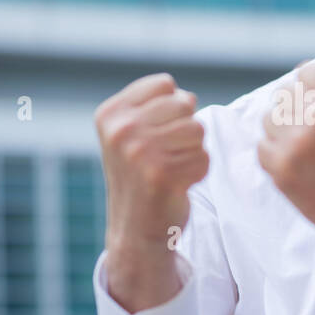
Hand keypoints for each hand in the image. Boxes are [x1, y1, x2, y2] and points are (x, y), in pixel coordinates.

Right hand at [94, 73, 208, 309]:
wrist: (135, 230)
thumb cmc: (141, 175)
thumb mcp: (133, 133)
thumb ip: (159, 105)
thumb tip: (188, 97)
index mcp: (110, 114)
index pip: (165, 84)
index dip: (171, 107)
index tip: (154, 134)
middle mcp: (121, 130)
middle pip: (185, 104)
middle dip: (185, 130)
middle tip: (164, 156)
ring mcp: (139, 152)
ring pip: (198, 130)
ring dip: (192, 152)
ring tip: (171, 169)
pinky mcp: (162, 175)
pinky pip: (204, 157)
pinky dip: (197, 172)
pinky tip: (177, 185)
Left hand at [257, 61, 314, 260]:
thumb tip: (299, 74)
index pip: (308, 71)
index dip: (312, 88)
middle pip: (285, 92)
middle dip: (296, 109)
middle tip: (313, 131)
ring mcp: (298, 143)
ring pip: (269, 118)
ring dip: (283, 131)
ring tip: (305, 149)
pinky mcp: (281, 167)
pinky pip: (262, 146)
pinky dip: (277, 156)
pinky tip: (299, 166)